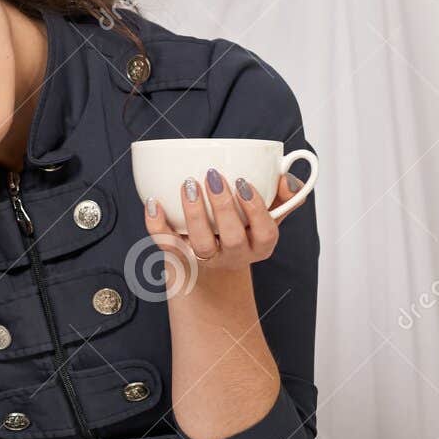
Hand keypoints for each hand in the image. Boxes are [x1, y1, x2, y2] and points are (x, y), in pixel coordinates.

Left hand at [143, 170, 303, 282]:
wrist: (213, 261)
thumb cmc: (244, 228)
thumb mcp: (268, 215)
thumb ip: (283, 197)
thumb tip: (285, 178)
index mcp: (260, 245)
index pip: (265, 232)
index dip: (256, 209)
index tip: (243, 183)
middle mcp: (235, 256)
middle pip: (233, 238)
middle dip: (224, 207)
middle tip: (214, 177)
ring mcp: (207, 258)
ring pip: (201, 244)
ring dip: (195, 214)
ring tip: (189, 184)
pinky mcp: (181, 256)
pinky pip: (167, 244)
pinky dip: (157, 224)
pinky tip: (153, 202)